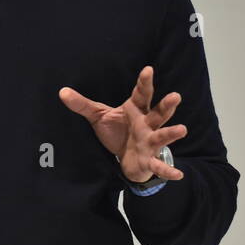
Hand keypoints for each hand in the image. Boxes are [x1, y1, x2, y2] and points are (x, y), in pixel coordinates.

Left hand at [58, 66, 185, 183]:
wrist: (125, 158)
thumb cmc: (116, 132)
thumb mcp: (98, 116)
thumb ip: (82, 105)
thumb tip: (62, 92)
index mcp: (136, 109)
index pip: (142, 93)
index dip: (145, 82)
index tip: (148, 70)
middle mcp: (147, 124)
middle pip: (159, 113)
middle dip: (167, 105)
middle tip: (175, 96)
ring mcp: (150, 142)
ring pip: (162, 136)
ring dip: (172, 133)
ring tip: (182, 129)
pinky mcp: (149, 159)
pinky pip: (159, 165)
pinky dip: (167, 170)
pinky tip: (177, 174)